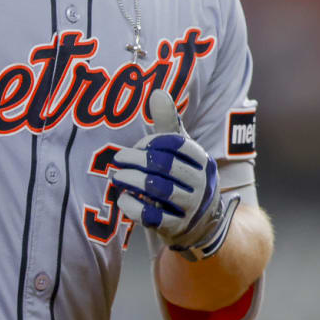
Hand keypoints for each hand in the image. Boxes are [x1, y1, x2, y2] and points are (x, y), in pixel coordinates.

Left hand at [110, 89, 239, 260]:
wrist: (201, 222)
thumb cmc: (184, 176)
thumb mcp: (182, 151)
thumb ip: (169, 123)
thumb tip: (157, 92)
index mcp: (202, 160)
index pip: (177, 144)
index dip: (153, 142)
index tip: (140, 145)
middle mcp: (201, 183)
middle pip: (165, 166)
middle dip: (137, 160)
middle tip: (118, 157)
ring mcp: (190, 207)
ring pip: (159, 191)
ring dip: (132, 181)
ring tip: (117, 176)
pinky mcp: (176, 227)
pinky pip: (152, 217)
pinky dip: (133, 206)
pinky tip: (122, 197)